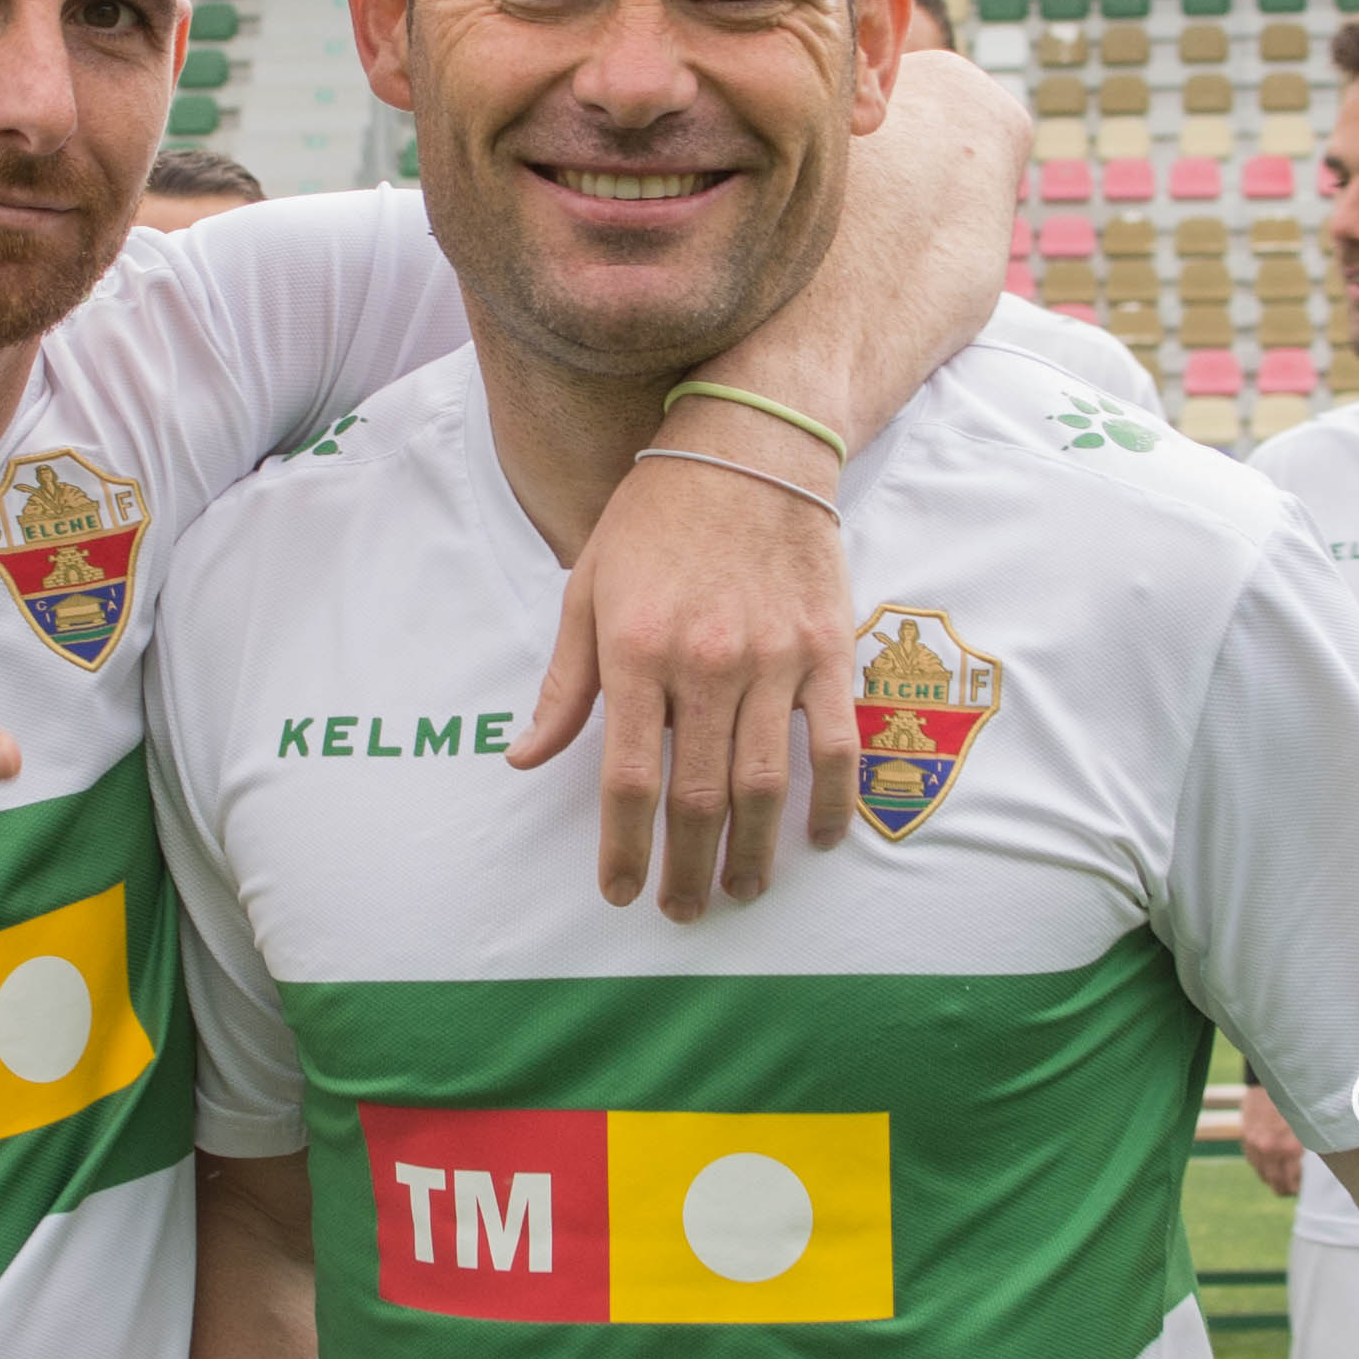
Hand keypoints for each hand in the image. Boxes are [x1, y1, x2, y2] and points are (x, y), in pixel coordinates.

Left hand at [517, 433, 852, 922]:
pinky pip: (834, 744)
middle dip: (688, 868)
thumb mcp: (587, 590)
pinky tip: (818, 838)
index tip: (620, 892)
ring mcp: (774, 659)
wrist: (749, 447)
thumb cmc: (655, 519)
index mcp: (637, 650)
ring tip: (741, 889)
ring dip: (752, 853)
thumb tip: (523, 757)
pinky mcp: (828, 650)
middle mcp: (705, 662)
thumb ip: (564, 685)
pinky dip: (829, 801)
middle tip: (683, 910)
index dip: (622, 847)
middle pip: (699, 797)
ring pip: (766, 785)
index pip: (626, 777)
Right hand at [1233, 1084, 1302, 1200]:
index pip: (1291, 1182)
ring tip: (1280, 1177)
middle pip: (1275, 1182)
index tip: (1300, 1188)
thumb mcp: (1307, 1126)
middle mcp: (1271, 1149)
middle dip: (1284, 1189)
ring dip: (1271, 1178)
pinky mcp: (1246, 1138)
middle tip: (1292, 1188)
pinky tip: (1269, 1162)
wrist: (1272, 1079)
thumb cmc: (1296, 1102)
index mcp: (1290, 1148)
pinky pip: (1252, 1161)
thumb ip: (1305, 1148)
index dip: (1297, 1188)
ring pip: (1262, 1174)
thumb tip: (1310, 1166)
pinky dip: (1260, 1165)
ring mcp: (1255, 1144)